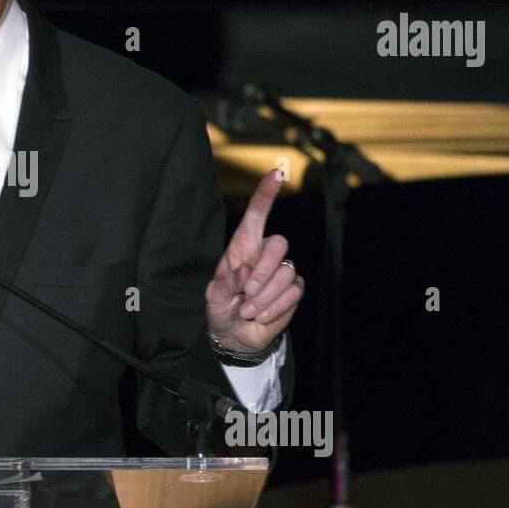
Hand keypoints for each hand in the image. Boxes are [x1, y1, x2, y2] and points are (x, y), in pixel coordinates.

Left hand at [205, 169, 304, 352]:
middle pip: (278, 243)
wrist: (234, 335)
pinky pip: (294, 292)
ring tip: (248, 309)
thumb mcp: (214, 294)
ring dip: (265, 297)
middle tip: (246, 293)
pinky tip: (261, 314)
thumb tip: (246, 272)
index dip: (266, 193)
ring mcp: (282, 271)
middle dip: (263, 272)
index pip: (257, 215)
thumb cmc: (221, 307)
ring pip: (287, 272)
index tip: (275, 173)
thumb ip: (227, 281)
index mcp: (242, 247)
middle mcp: (265, 255)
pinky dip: (275, 307)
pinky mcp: (294, 290)